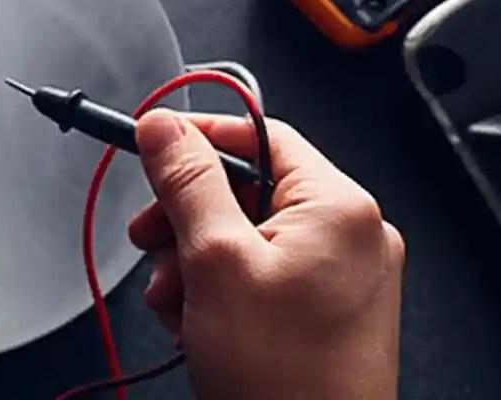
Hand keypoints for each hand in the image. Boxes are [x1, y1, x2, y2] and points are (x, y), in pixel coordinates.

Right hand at [128, 111, 403, 399]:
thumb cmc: (283, 377)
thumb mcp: (215, 262)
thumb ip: (187, 183)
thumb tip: (163, 126)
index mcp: (338, 206)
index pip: (260, 134)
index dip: (198, 138)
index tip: (151, 148)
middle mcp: (349, 234)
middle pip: (246, 188)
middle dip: (187, 219)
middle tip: (152, 244)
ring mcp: (341, 277)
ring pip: (245, 236)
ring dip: (194, 263)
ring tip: (178, 303)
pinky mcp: (326, 313)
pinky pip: (262, 275)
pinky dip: (220, 291)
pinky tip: (198, 322)